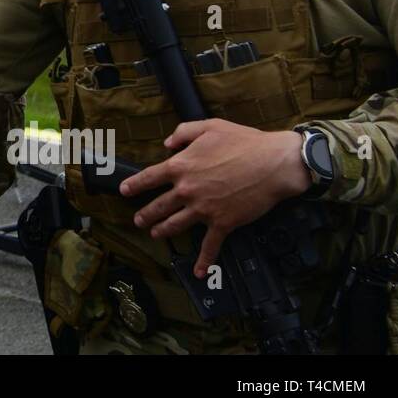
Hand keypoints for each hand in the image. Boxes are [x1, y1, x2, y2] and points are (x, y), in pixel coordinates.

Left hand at [120, 120, 309, 276]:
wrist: (273, 164)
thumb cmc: (244, 142)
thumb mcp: (209, 126)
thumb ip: (183, 133)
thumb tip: (166, 144)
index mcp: (181, 166)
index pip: (149, 177)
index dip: (134, 185)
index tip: (124, 190)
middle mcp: (187, 190)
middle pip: (159, 205)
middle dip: (145, 214)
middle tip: (138, 219)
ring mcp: (203, 209)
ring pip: (176, 224)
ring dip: (163, 230)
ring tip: (155, 234)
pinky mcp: (223, 223)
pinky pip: (210, 245)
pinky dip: (204, 260)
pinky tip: (199, 271)